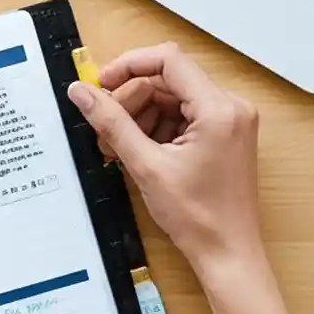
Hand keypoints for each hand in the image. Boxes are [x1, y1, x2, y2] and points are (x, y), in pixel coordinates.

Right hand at [67, 43, 262, 273]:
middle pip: (169, 79)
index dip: (129, 65)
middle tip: (105, 124)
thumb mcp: (146, 166)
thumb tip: (82, 92)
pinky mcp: (226, 133)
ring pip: (174, 97)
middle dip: (132, 98)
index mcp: (219, 109)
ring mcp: (231, 120)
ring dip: (142, 114)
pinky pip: (184, 114)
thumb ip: (111, 123)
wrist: (228, 254)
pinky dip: (158, 127)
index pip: (168, 59)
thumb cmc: (198, 218)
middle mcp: (231, 106)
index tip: (101, 84)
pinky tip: (140, 150)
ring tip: (118, 145)